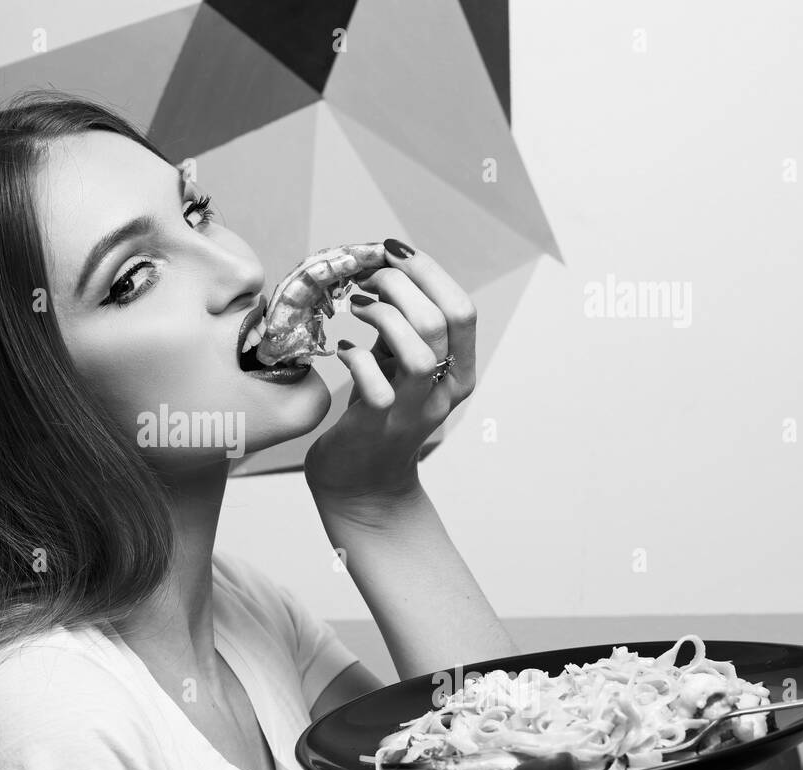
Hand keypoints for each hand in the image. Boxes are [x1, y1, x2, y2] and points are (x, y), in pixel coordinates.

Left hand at [304, 241, 477, 511]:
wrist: (361, 485)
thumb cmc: (377, 415)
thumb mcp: (399, 366)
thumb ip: (404, 329)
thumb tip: (390, 271)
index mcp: (459, 371)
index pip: (461, 309)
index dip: (428, 271)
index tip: (391, 251)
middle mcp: (444, 392)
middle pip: (441, 320)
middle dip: (400, 284)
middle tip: (367, 276)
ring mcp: (414, 411)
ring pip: (418, 349)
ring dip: (382, 314)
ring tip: (356, 307)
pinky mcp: (378, 426)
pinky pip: (375, 383)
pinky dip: (354, 355)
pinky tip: (341, 349)